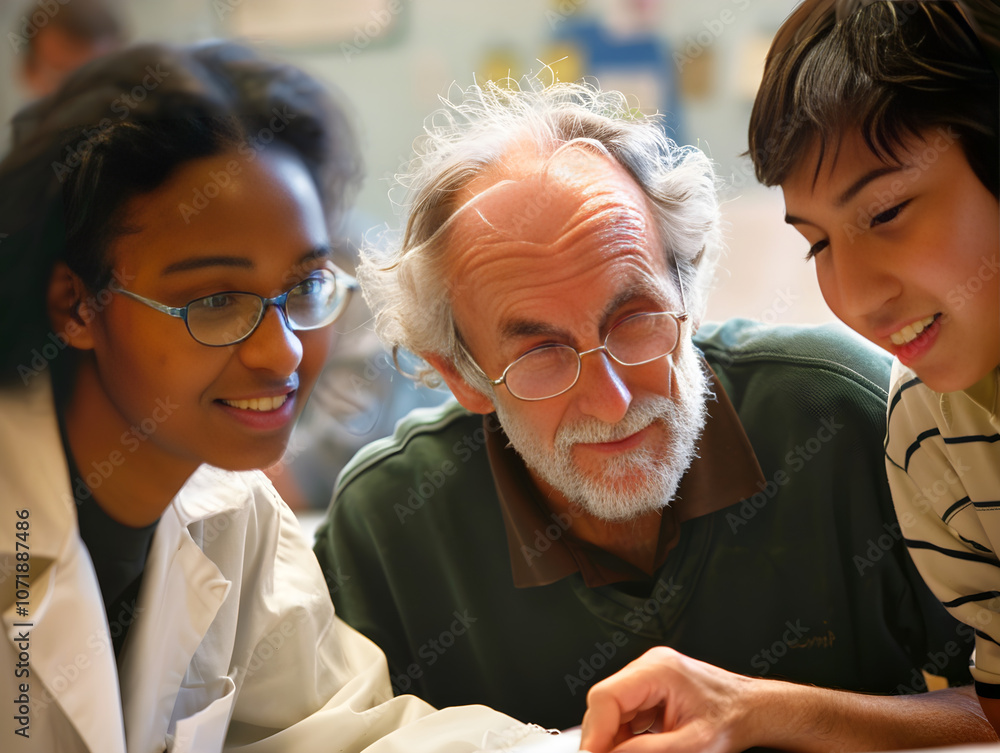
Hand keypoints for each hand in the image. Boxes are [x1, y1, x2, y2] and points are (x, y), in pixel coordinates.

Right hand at [579, 647, 760, 752]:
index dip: (595, 732)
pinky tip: (635, 748)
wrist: (754, 710)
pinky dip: (624, 734)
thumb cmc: (732, 720)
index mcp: (658, 670)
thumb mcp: (691, 746)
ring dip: (613, 737)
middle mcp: (649, 666)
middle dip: (603, 737)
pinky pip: (625, 710)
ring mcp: (648, 675)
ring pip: (612, 708)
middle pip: (605, 702)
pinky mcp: (650, 687)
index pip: (606, 697)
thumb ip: (647, 751)